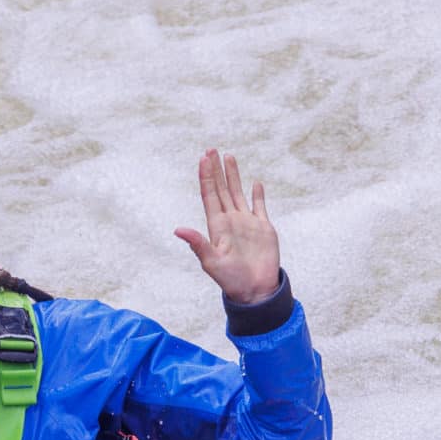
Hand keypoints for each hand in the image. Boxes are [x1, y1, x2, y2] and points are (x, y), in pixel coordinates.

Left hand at [174, 149, 280, 302]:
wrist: (255, 290)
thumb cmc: (231, 280)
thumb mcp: (211, 262)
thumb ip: (197, 244)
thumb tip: (178, 229)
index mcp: (216, 226)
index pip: (210, 195)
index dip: (206, 176)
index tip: (203, 158)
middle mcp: (230, 220)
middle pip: (222, 189)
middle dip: (216, 170)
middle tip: (211, 149)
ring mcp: (246, 222)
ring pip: (238, 193)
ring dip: (233, 175)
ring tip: (229, 156)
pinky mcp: (263, 228)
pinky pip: (259, 206)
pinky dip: (257, 195)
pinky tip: (255, 183)